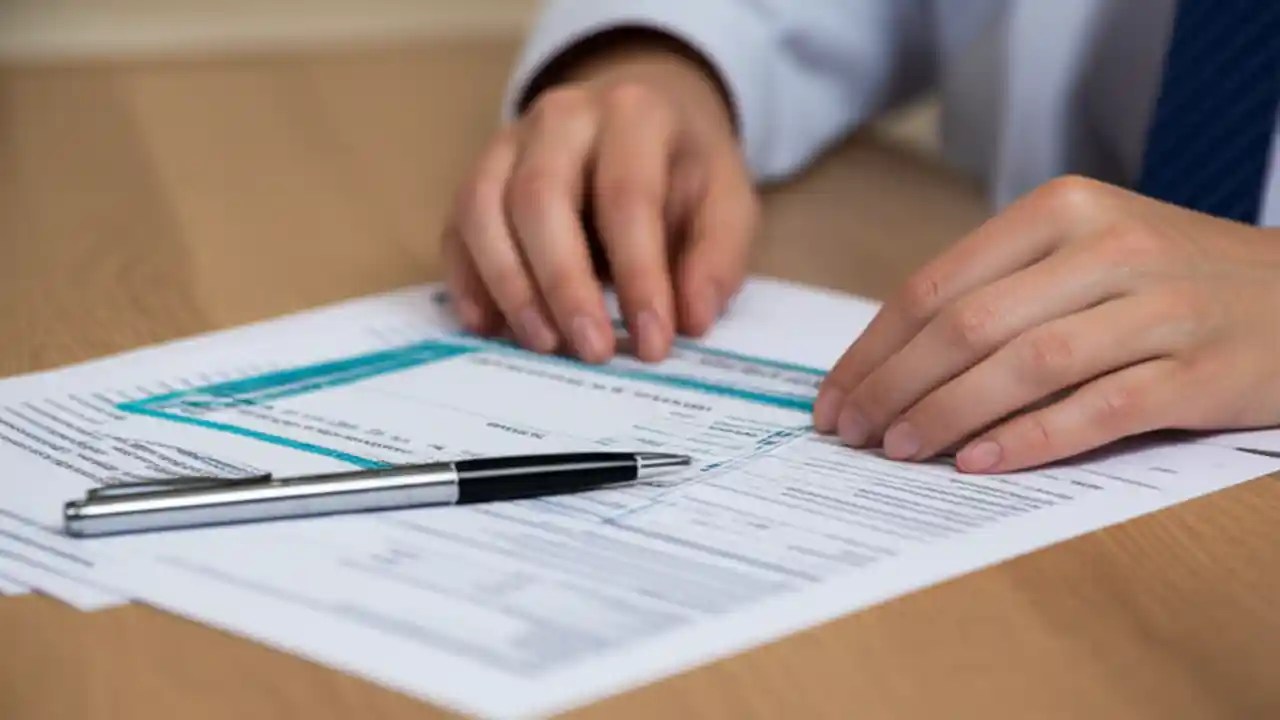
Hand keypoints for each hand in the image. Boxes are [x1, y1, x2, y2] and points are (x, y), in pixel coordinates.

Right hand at [441, 34, 758, 362]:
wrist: (640, 125)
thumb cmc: (683, 173)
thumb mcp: (727, 203)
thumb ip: (715, 257)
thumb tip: (691, 318)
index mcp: (633, 115)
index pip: (628, 198)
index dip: (639, 277)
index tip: (653, 344)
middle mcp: (561, 117)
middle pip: (540, 198)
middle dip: (563, 285)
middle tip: (591, 351)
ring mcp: (509, 143)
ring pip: (484, 209)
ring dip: (509, 286)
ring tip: (543, 344)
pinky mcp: (478, 177)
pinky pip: (457, 227)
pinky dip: (467, 281)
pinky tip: (489, 327)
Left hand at [812, 175, 1279, 471]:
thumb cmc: (1167, 279)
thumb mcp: (1081, 252)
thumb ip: (999, 290)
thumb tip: (892, 361)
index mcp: (1061, 211)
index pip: (937, 285)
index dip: (874, 349)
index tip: (833, 396)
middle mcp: (1107, 248)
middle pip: (968, 326)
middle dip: (893, 387)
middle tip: (850, 433)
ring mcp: (1158, 308)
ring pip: (1025, 366)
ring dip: (947, 415)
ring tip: (898, 451)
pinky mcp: (1199, 371)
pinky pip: (1098, 410)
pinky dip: (1030, 439)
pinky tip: (978, 464)